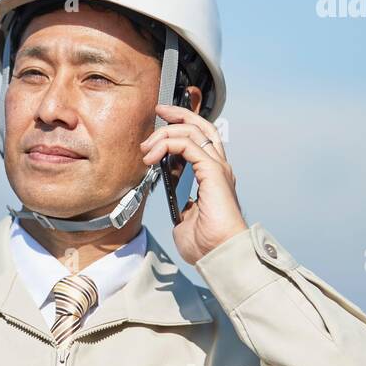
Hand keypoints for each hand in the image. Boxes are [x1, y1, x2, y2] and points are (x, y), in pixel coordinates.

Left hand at [140, 103, 248, 263]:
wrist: (218, 254)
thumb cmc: (205, 244)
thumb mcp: (184, 217)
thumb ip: (180, 203)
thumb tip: (173, 200)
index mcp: (212, 177)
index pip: (199, 140)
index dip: (179, 128)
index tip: (158, 126)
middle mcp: (218, 168)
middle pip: (201, 126)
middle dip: (178, 114)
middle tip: (158, 111)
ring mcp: (217, 168)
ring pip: (192, 131)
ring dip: (164, 134)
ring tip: (146, 149)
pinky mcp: (213, 171)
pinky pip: (188, 144)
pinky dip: (168, 144)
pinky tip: (153, 157)